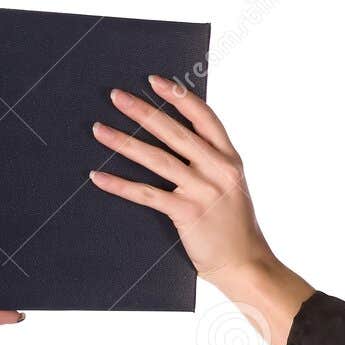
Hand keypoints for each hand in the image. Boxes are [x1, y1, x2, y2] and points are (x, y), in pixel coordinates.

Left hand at [88, 75, 274, 285]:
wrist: (245, 263)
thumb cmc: (234, 225)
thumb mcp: (231, 185)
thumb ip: (210, 161)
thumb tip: (176, 137)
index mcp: (229, 159)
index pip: (204, 117)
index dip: (178, 96)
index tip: (154, 81)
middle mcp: (218, 170)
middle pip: (175, 133)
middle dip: (143, 112)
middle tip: (116, 96)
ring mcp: (203, 191)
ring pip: (157, 160)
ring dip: (124, 143)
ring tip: (99, 130)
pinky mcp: (187, 213)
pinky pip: (147, 195)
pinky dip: (120, 185)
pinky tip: (99, 176)